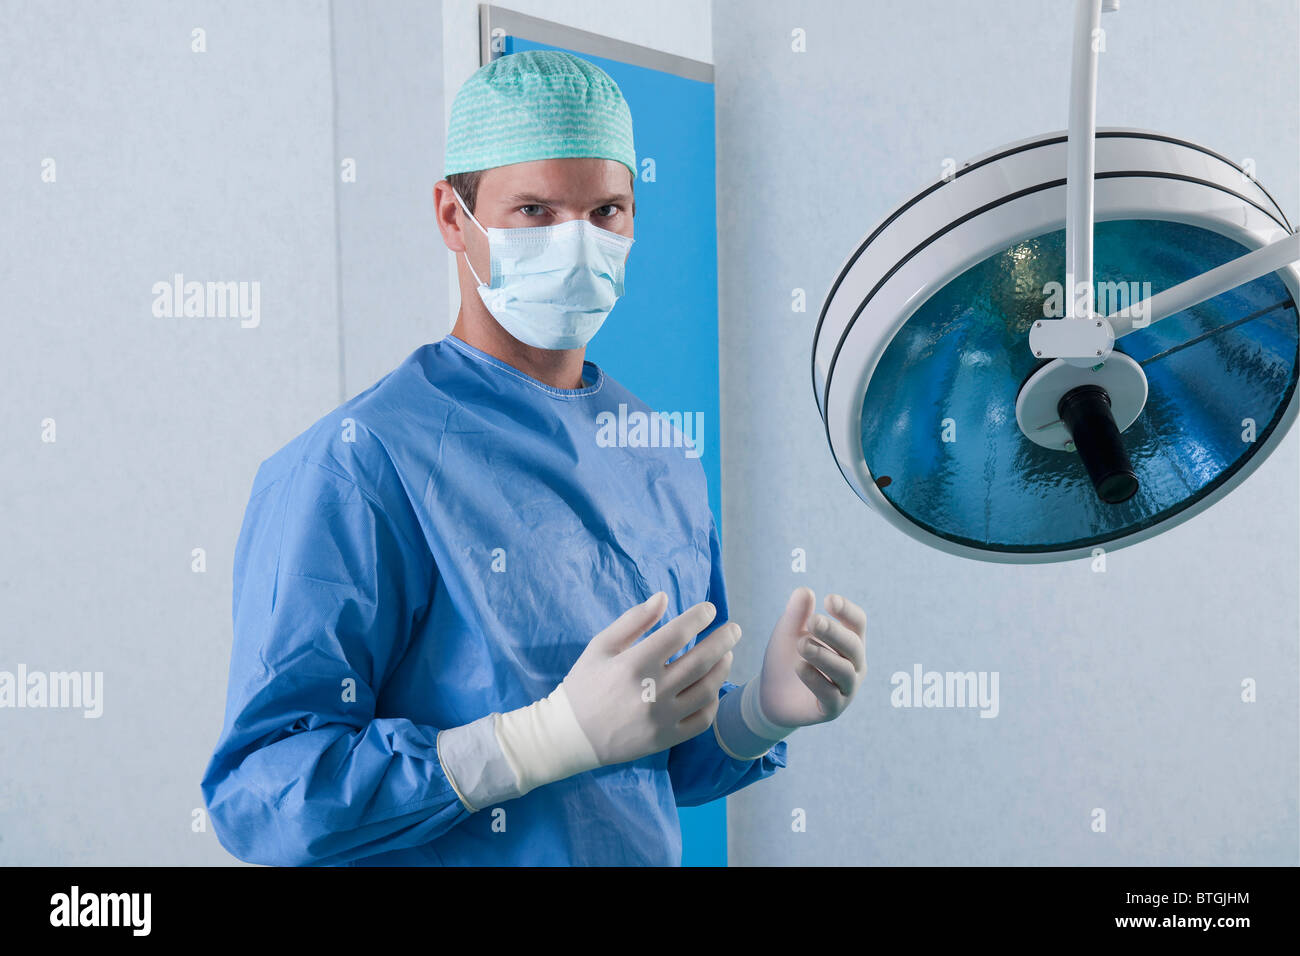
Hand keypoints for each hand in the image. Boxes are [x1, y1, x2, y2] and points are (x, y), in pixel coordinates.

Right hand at [564, 592, 740, 764]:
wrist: (570, 736)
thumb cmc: (584, 684)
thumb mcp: (600, 646)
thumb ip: (633, 620)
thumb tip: (664, 597)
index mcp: (634, 664)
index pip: (678, 634)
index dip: (699, 617)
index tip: (709, 610)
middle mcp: (652, 691)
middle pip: (701, 660)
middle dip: (724, 640)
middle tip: (734, 629)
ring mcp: (662, 718)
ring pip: (707, 690)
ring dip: (722, 668)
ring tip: (726, 655)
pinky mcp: (665, 740)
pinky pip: (701, 721)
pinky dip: (713, 702)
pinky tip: (712, 688)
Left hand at [754, 587, 865, 729]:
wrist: (770, 694)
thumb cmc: (786, 657)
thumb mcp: (788, 632)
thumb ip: (796, 614)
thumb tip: (805, 591)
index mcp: (849, 641)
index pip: (858, 623)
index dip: (847, 611)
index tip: (828, 599)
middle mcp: (854, 665)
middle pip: (853, 646)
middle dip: (834, 632)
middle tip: (812, 620)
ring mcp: (846, 688)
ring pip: (844, 671)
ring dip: (823, 656)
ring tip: (801, 644)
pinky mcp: (833, 709)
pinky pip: (830, 695)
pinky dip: (815, 680)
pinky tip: (799, 666)